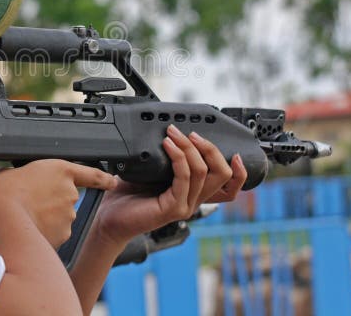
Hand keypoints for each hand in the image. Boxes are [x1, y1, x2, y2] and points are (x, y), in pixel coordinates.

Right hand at [0, 159, 117, 248]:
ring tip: (26, 216)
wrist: (5, 218)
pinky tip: (29, 229)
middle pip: (66, 198)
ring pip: (61, 217)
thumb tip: (18, 182)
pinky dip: (45, 233)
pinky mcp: (64, 234)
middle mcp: (70, 192)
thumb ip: (23, 175)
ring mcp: (68, 214)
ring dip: (48, 218)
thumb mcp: (9, 172)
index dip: (103, 178)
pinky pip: (55, 233)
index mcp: (60, 170)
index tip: (112, 181)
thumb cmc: (4, 192)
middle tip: (30, 203)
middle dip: (52, 202)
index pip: (91, 174)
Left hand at [92, 125, 246, 246]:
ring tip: (174, 134)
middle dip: (211, 149)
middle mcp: (194, 200)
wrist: (110, 217)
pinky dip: (178, 157)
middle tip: (192, 134)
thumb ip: (169, 158)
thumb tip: (173, 133)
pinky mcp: (173, 208)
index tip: (236, 153)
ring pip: (203, 172)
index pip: (229, 188)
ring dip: (189, 147)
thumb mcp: (154, 171)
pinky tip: (168, 146)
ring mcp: (185, 206)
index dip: (240, 172)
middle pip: (222, 175)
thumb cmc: (129, 194)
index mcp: (194, 193)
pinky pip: (184, 178)